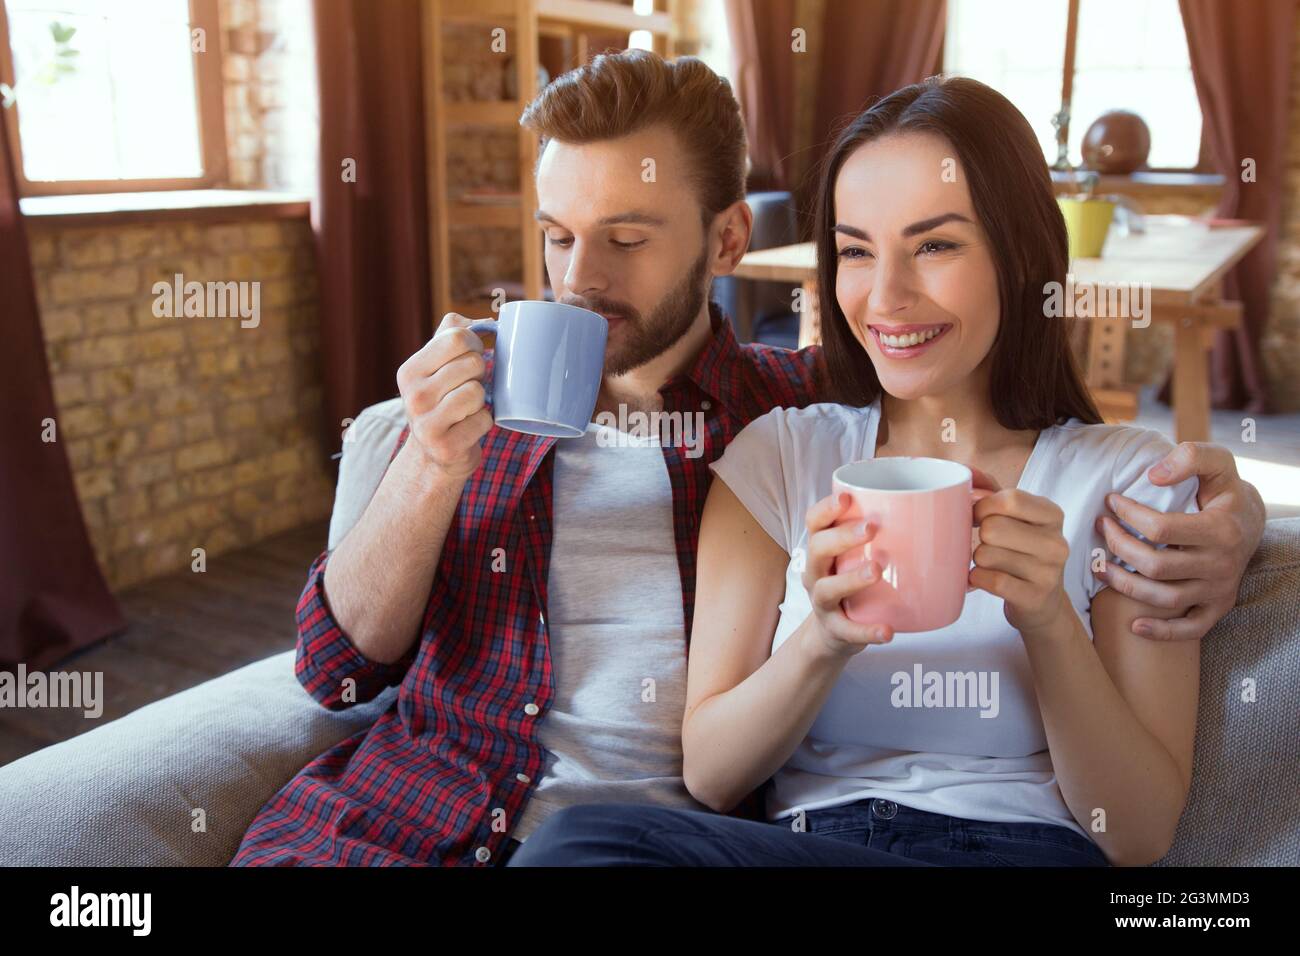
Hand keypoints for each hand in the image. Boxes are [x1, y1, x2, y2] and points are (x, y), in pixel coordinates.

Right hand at [395, 313, 494, 480]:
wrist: (433, 456)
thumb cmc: (442, 402)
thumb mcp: (436, 367)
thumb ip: (451, 334)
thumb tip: (485, 321)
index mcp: (410, 371)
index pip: (457, 337)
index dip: (475, 344)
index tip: (472, 356)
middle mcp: (413, 396)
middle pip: (472, 363)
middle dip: (480, 374)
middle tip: (468, 388)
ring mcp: (426, 424)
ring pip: (478, 392)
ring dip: (482, 401)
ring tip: (466, 409)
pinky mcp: (445, 447)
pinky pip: (484, 420)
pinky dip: (484, 423)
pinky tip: (468, 429)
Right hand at [800, 492, 894, 659]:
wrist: (835, 631)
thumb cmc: (856, 581)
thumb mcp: (861, 556)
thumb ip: (892, 535)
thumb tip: (952, 514)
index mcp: (823, 548)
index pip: (814, 522)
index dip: (826, 508)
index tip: (846, 497)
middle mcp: (816, 572)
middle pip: (817, 548)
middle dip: (842, 536)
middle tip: (871, 528)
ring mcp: (822, 602)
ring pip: (827, 589)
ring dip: (850, 579)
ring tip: (876, 570)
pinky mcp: (835, 630)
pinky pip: (848, 631)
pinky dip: (867, 631)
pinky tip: (887, 631)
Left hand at [970, 489, 1073, 637]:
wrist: (1041, 601)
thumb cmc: (1020, 550)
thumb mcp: (1014, 517)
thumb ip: (989, 489)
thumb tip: (966, 470)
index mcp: (1052, 514)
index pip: (1010, 499)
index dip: (983, 506)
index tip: (979, 516)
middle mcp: (1057, 542)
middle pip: (993, 528)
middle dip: (980, 536)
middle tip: (988, 544)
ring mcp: (1049, 572)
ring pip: (986, 555)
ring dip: (978, 560)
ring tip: (991, 563)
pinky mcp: (1035, 597)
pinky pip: (989, 580)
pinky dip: (977, 579)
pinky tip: (984, 578)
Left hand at [1096, 442, 1264, 640]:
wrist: (1251, 520)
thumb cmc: (1223, 490)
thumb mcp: (1217, 462)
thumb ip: (1190, 457)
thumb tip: (1154, 475)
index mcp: (1220, 529)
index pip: (1161, 529)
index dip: (1128, 515)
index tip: (1110, 502)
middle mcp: (1221, 564)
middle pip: (1156, 566)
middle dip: (1119, 547)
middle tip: (1101, 528)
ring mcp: (1219, 589)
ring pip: (1164, 598)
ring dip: (1125, 586)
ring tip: (1099, 567)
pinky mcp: (1217, 606)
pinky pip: (1191, 629)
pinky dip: (1162, 631)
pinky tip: (1135, 626)